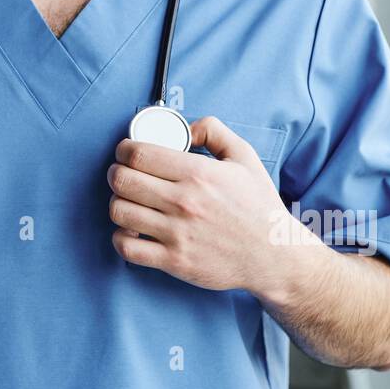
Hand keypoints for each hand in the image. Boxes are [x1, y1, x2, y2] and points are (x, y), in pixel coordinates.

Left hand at [106, 115, 287, 293]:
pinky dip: (121, 236)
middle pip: (122, 180)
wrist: (273, 255)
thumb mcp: (244, 157)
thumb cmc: (258, 206)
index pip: (139, 154)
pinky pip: (127, 247)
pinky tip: (132, 230)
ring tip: (128, 201)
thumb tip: (187, 127)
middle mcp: (184, 202)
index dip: (124, 150)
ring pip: (119, 211)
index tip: (125, 152)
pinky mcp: (174, 261)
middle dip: (115, 173)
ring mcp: (177, 233)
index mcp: (198, 173)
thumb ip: (214, 131)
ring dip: (118, 202)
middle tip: (121, 174)